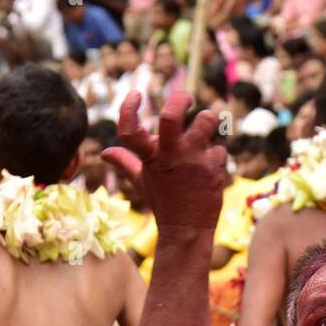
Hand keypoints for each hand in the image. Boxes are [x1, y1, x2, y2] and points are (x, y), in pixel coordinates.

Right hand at [104, 91, 226, 230]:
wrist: (186, 230)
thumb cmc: (163, 202)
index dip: (128, 108)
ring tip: (207, 126)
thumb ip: (125, 162)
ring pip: (207, 121)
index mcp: (150, 157)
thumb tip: (105, 153)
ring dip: (209, 120)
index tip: (136, 94)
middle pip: (171, 116)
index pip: (130, 130)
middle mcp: (171, 156)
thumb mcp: (141, 181)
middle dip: (180, 99)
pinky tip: (210, 170)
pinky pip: (220, 148)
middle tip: (187, 99)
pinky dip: (216, 156)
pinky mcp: (214, 168)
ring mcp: (193, 161)